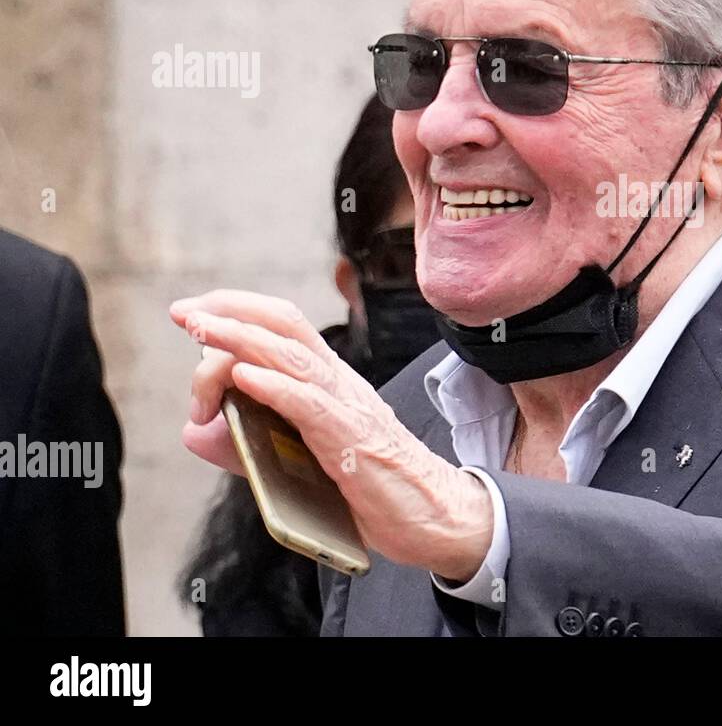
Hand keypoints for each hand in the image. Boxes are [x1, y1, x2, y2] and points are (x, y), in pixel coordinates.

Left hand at [170, 289, 490, 579]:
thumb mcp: (294, 461)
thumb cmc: (370, 489)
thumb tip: (191, 431)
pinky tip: (243, 378)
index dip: (236, 311)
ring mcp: (348, 406)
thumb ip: (244, 446)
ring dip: (241, 339)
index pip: (283, 326)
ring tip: (200, 332)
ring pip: (293, 355)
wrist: (431, 514)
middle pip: (286, 324)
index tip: (192, 314)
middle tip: (184, 314)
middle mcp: (338, 383)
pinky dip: (274, 387)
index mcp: (327, 381)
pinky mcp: (353, 439)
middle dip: (230, 312)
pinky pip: (310, 405)